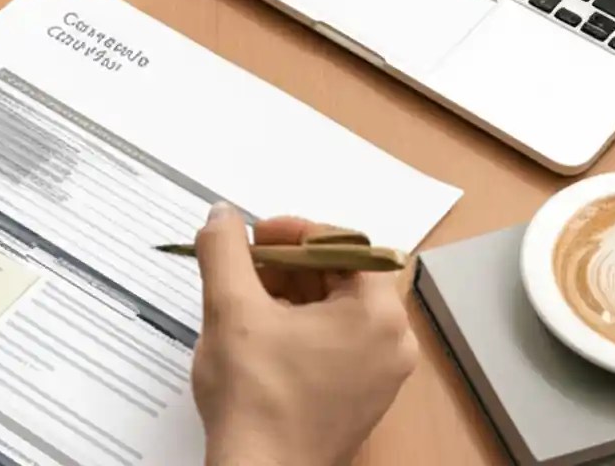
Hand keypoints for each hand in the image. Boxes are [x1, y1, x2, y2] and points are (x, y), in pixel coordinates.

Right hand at [191, 204, 417, 465]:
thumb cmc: (256, 399)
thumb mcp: (231, 308)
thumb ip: (225, 251)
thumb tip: (222, 216)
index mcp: (377, 315)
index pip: (344, 243)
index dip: (295, 231)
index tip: (256, 236)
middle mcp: (392, 343)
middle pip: (342, 275)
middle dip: (288, 263)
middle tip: (245, 264)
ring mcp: (379, 375)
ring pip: (336, 309)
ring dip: (290, 293)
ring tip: (244, 298)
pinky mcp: (359, 397)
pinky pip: (335, 342)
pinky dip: (299, 326)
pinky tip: (258, 334)